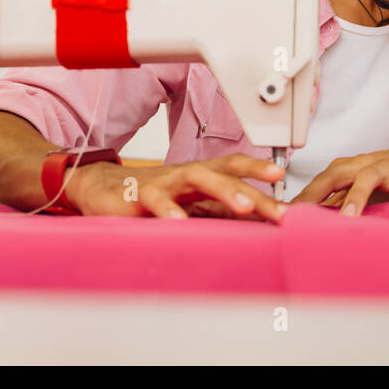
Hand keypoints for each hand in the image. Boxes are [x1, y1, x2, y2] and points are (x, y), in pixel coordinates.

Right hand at [63, 153, 287, 221]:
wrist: (102, 188)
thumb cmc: (153, 195)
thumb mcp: (191, 203)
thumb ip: (220, 210)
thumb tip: (258, 221)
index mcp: (202, 174)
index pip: (235, 166)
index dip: (260, 170)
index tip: (285, 180)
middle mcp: (187, 174)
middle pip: (226, 172)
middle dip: (254, 188)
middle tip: (278, 209)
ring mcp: (165, 182)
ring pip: (198, 178)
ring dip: (224, 191)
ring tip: (244, 208)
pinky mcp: (139, 196)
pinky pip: (156, 201)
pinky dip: (168, 211)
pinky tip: (180, 223)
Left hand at [292, 145, 388, 219]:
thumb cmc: (383, 177)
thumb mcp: (355, 187)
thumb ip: (333, 202)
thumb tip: (303, 221)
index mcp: (347, 169)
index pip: (318, 182)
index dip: (301, 198)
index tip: (282, 216)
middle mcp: (364, 166)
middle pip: (337, 174)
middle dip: (317, 193)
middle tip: (302, 216)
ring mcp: (388, 170)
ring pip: (370, 178)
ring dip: (357, 197)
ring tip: (349, 217)